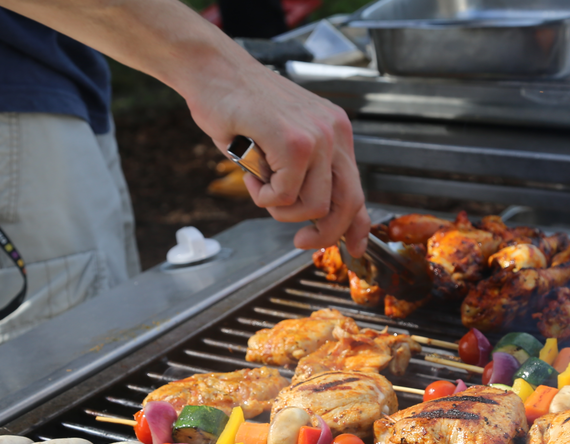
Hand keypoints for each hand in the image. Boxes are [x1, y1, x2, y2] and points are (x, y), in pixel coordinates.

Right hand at [185, 62, 369, 256]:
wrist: (212, 71)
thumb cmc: (238, 107)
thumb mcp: (281, 144)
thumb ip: (302, 175)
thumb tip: (313, 217)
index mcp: (335, 132)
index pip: (357, 188)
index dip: (358, 224)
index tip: (355, 247)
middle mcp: (334, 132)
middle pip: (347, 203)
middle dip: (324, 232)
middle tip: (300, 240)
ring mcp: (317, 136)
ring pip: (313, 206)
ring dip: (279, 209)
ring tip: (258, 184)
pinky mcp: (294, 141)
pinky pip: (283, 196)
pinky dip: (261, 195)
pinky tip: (249, 172)